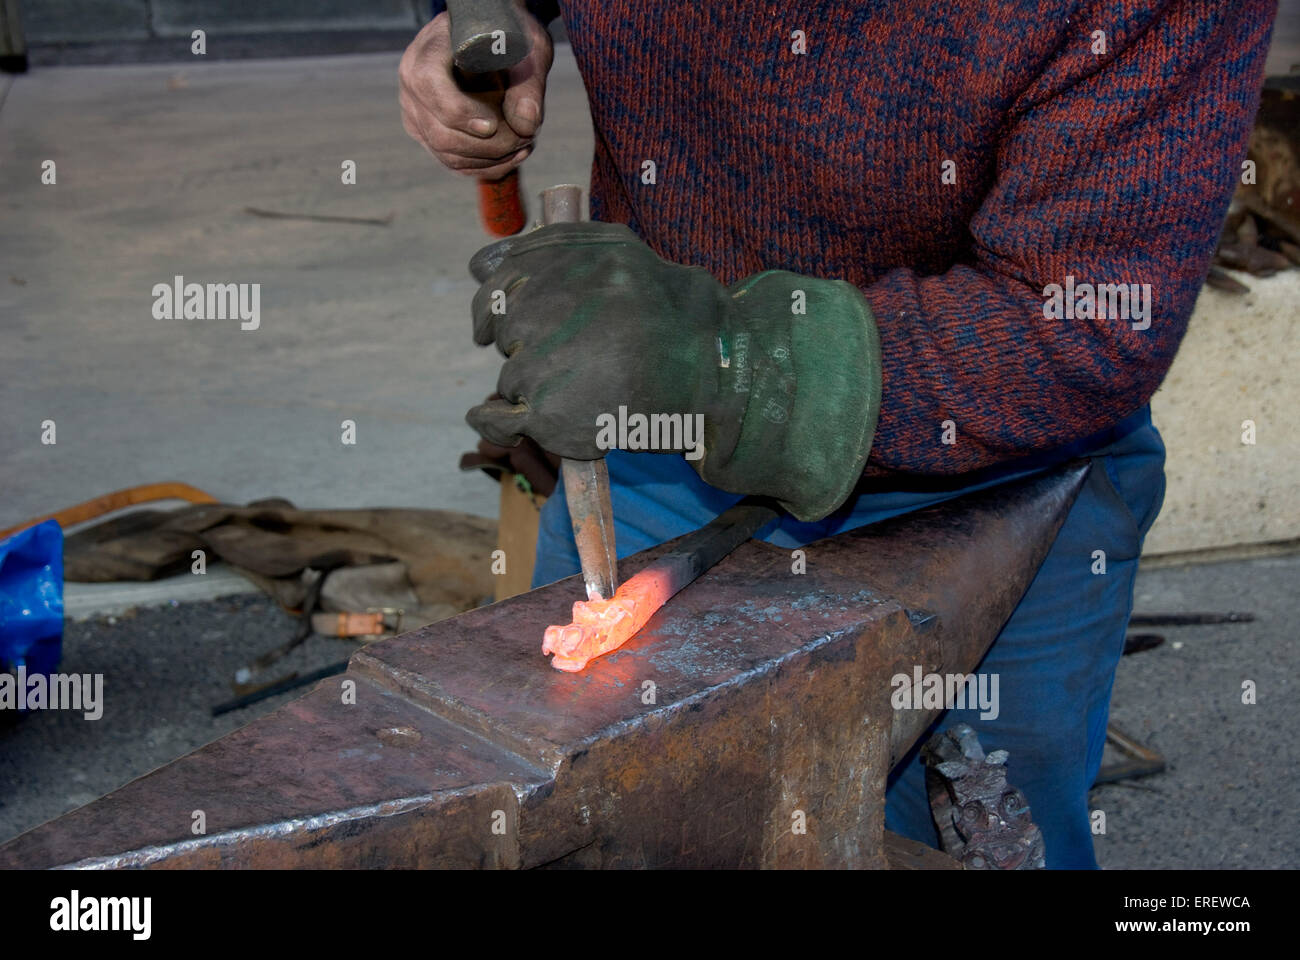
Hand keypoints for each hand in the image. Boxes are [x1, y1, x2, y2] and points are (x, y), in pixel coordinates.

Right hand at [398, 7, 553, 180]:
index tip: (492, 125)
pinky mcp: (426, 134)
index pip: (429, 85)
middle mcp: (412, 83)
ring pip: (448, 154)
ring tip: (525, 145)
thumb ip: (528, 83)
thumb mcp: (526, 47)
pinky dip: (486, 166)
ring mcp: (415, 112)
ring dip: (491, 159)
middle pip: (441, 133)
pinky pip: (453, 163)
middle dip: (489, 146)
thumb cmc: (509, 37)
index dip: (459, 111)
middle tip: (526, 140)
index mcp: (429, 50)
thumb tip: (526, 125)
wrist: (492, 42)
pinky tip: (513, 156)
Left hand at [465, 222, 884, 521]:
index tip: (501, 316)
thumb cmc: (667, 316)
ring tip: (583, 386)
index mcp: (581, 259)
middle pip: (504, 326)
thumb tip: (479, 267)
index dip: (498, 299)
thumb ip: (550, 248)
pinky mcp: (552, 413)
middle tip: (571, 353)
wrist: (714, 377)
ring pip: (509, 373)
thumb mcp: (619, 254)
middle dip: (523, 340)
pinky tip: (490, 418)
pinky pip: (498, 419)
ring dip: (532, 381)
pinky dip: (491, 422)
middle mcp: (563, 304)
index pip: (497, 275)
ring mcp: (553, 361)